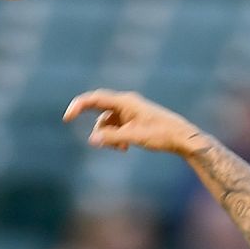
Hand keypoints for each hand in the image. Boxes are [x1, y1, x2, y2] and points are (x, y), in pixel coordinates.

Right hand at [64, 89, 202, 154]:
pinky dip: (116, 136)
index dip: (78, 106)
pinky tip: (124, 149)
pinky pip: (117, 126)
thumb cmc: (161, 135)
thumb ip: (111, 138)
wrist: (182, 138)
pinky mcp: (135, 119)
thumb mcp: (133, 137)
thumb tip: (92, 140)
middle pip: (100, 109)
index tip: (67, 118)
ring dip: (108, 136)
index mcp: (125, 101)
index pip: (95, 99)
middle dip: (96, 126)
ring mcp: (130, 111)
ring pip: (108, 121)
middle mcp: (126, 102)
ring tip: (120, 149)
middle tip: (86, 135)